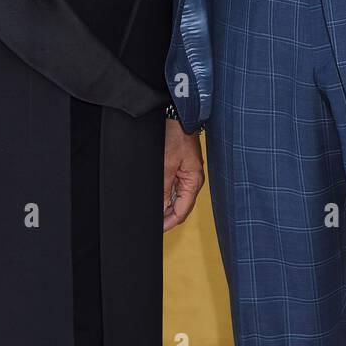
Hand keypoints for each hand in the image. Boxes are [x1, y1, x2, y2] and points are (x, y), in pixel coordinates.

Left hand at [163, 118, 204, 232]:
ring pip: (176, 198)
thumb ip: (164, 189)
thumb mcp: (166, 165)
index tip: (157, 229)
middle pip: (180, 207)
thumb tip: (159, 209)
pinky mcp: (181, 167)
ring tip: (151, 212)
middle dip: (167, 216)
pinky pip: (174, 187)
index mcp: (193, 182)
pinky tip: (156, 197)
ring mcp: (187, 174)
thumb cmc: (177, 136)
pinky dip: (165, 194)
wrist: (178, 116)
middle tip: (152, 223)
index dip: (169, 223)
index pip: (182, 211)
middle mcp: (192, 180)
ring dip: (165, 206)